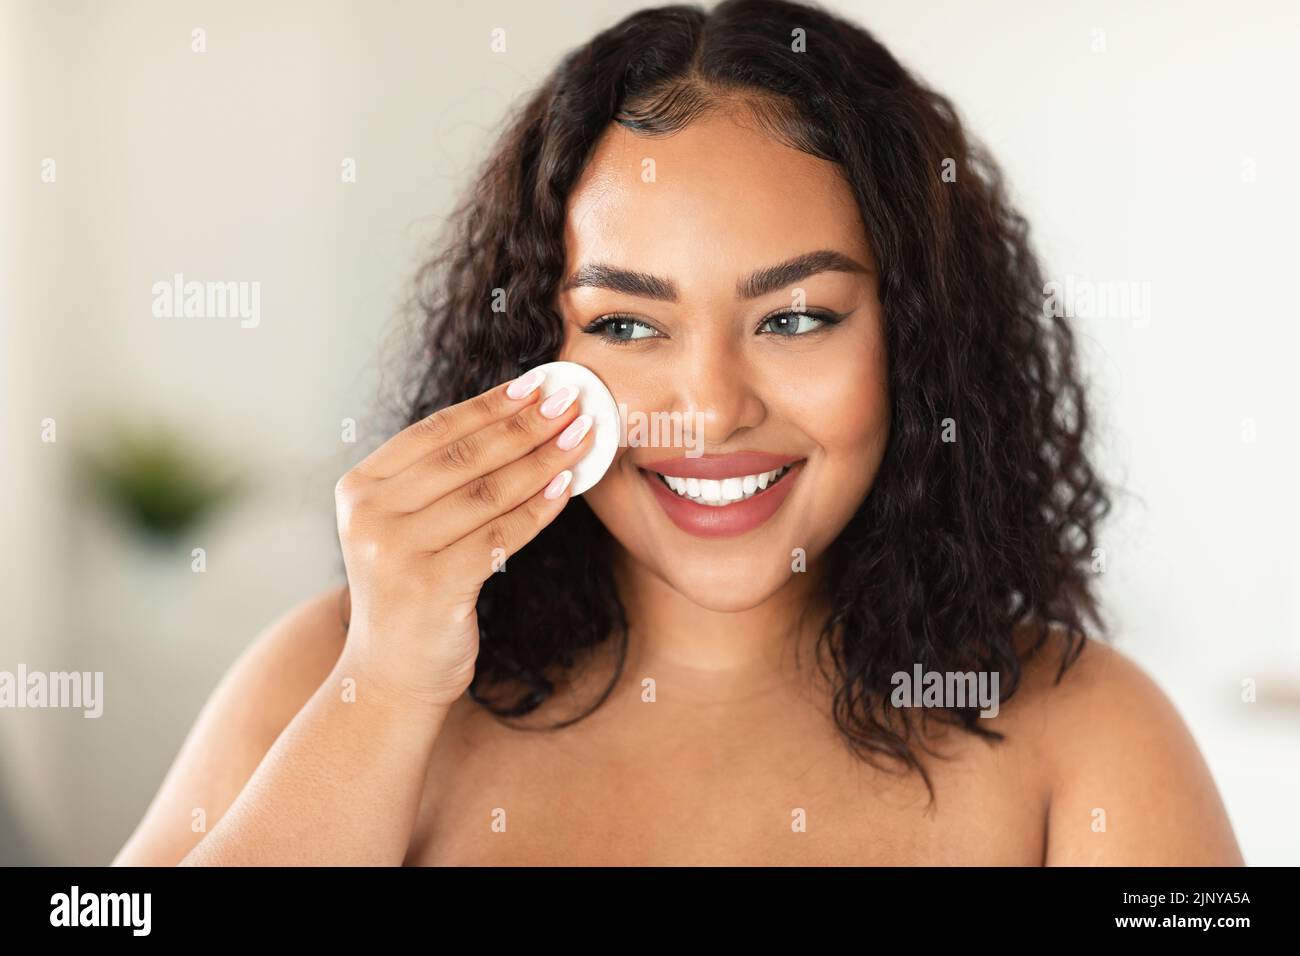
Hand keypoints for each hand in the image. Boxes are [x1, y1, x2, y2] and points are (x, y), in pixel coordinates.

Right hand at [333, 369, 592, 706]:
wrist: (391, 676)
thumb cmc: (411, 592)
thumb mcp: (408, 527)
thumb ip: (441, 480)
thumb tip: (518, 418)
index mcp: (360, 489)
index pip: (436, 431)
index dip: (491, 404)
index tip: (538, 383)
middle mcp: (370, 515)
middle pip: (465, 457)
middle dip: (527, 424)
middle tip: (573, 399)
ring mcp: (397, 552)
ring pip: (488, 493)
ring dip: (543, 460)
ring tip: (582, 436)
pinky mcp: (432, 587)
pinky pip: (501, 536)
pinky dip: (539, 509)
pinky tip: (567, 487)